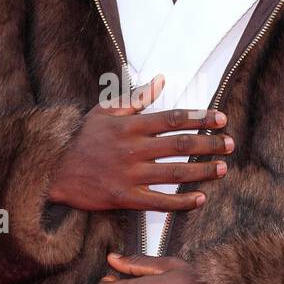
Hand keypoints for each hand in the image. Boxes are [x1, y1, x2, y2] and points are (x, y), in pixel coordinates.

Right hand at [47, 72, 233, 213]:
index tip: (220, 119)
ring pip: (174, 173)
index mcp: (130, 126)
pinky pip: (159, 201)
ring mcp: (130, 174)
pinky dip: (181, 201)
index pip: (172, 118)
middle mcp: (133, 149)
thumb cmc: (81, 138)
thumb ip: (134, 98)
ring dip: (202, 171)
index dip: (200, 118)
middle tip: (230, 144)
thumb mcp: (104, 112)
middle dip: (209, 144)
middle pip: (180, 145)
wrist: (52, 169)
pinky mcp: (124, 197)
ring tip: (222, 169)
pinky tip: (200, 198)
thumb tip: (160, 81)